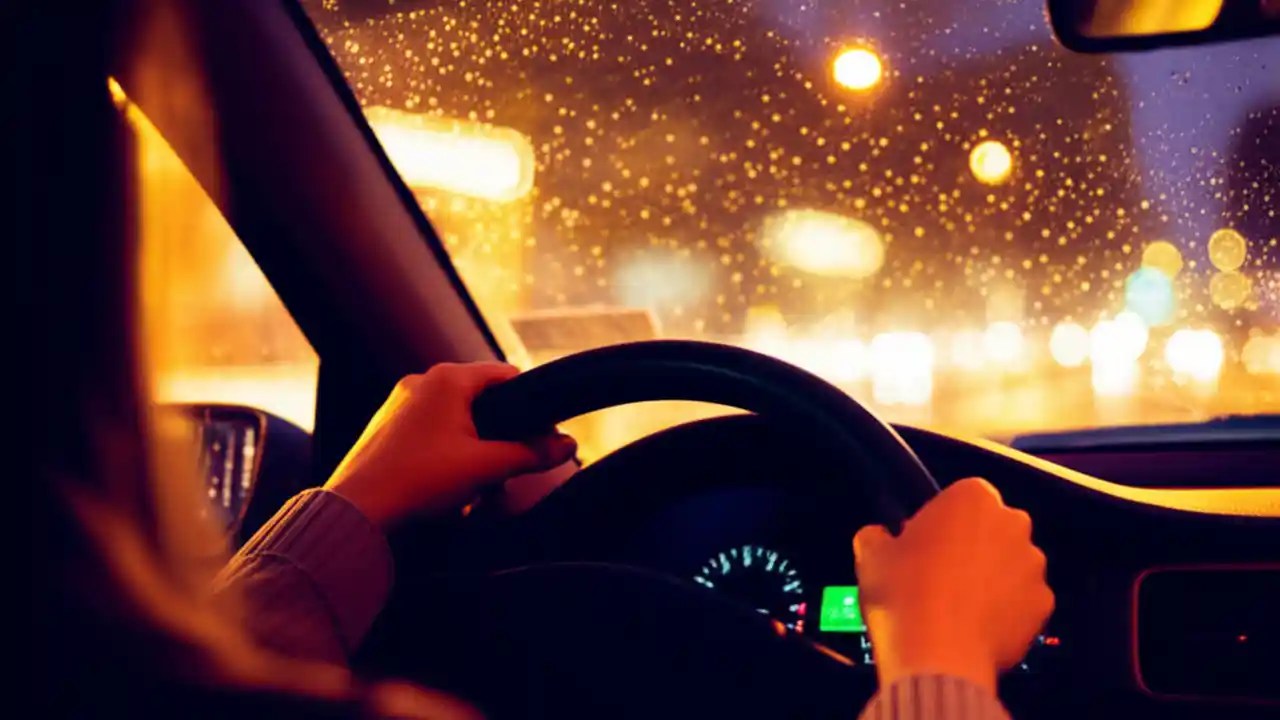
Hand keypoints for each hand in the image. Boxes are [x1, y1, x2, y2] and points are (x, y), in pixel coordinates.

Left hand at [324, 362, 576, 527]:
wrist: (357, 510)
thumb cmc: (420, 480)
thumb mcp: (486, 468)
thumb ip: (531, 454)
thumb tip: (569, 446)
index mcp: (449, 379)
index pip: (508, 376)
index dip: (533, 405)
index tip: (545, 437)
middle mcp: (422, 381)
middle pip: (483, 400)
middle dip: (501, 436)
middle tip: (510, 469)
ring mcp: (400, 403)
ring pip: (457, 419)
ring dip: (475, 450)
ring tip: (477, 488)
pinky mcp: (387, 427)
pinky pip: (431, 432)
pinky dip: (448, 455)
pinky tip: (448, 489)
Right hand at [852, 477, 1052, 693]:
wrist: (937, 657)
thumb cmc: (903, 594)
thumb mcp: (871, 554)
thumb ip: (878, 534)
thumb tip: (880, 537)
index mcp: (972, 497)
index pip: (958, 498)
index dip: (938, 522)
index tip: (921, 545)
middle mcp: (1012, 524)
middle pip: (990, 529)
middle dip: (971, 546)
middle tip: (937, 574)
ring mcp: (1033, 566)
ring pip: (1010, 565)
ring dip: (990, 578)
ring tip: (956, 606)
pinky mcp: (1043, 606)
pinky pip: (1022, 602)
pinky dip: (1005, 611)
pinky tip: (975, 627)